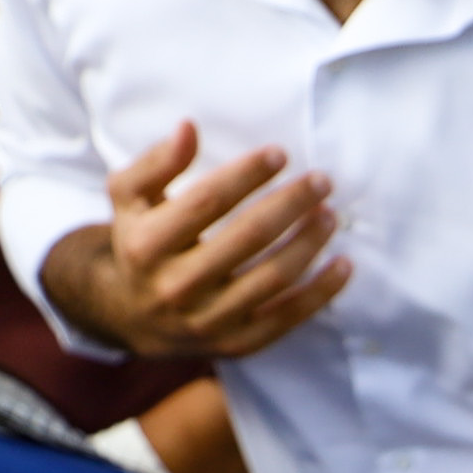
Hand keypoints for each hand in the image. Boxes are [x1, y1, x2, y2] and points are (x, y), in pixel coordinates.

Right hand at [69, 122, 351, 360]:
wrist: (130, 316)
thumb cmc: (139, 242)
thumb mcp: (129, 198)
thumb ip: (156, 162)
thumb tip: (189, 128)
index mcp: (146, 244)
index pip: (207, 203)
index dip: (246, 175)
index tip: (280, 154)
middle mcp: (176, 286)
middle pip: (248, 237)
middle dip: (290, 204)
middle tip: (321, 180)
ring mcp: (208, 320)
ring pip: (272, 278)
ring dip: (309, 242)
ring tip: (329, 214)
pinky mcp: (236, 343)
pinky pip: (287, 318)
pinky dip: (321, 292)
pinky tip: (343, 264)